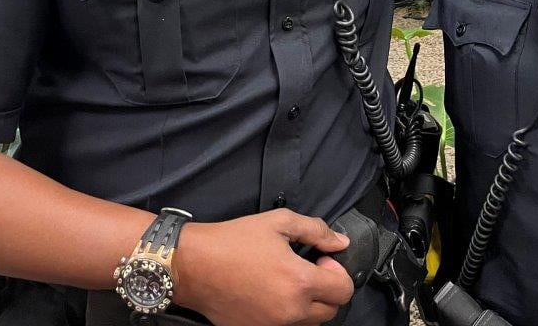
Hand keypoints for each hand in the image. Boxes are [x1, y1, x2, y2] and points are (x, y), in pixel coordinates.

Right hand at [174, 209, 353, 325]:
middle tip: (308, 269)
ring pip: (309, 322)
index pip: (344, 290)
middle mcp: (290, 311)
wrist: (193, 265)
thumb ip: (316, 231)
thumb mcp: (279, 222)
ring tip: (290, 281)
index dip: (338, 272)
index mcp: (300, 282)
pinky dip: (287, 314)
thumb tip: (340, 242)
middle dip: (327, 289)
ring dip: (309, 304)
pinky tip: (272, 293)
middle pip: (330, 311)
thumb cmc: (233, 241)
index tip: (321, 259)